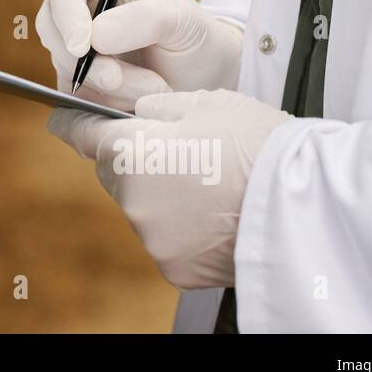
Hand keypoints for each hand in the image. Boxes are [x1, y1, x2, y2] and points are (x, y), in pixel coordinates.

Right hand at [35, 0, 242, 111]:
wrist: (205, 75)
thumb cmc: (194, 34)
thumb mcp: (180, 19)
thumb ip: (142, 20)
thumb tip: (94, 36)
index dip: (66, 11)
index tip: (83, 46)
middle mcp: (81, 5)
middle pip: (52, 26)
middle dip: (83, 60)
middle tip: (116, 79)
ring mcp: (76, 44)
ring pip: (65, 65)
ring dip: (107, 85)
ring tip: (153, 86)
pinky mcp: (78, 78)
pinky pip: (76, 93)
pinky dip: (107, 101)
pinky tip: (139, 99)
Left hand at [48, 89, 292, 288]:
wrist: (309, 205)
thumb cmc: (259, 144)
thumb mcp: (207, 103)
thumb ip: (159, 108)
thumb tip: (139, 114)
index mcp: (132, 153)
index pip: (81, 135)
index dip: (71, 123)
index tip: (62, 118)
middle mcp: (132, 201)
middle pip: (113, 172)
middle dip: (132, 159)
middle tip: (174, 148)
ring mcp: (153, 239)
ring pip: (140, 206)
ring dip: (159, 193)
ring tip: (207, 182)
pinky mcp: (175, 268)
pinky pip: (164, 237)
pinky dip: (180, 225)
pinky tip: (214, 212)